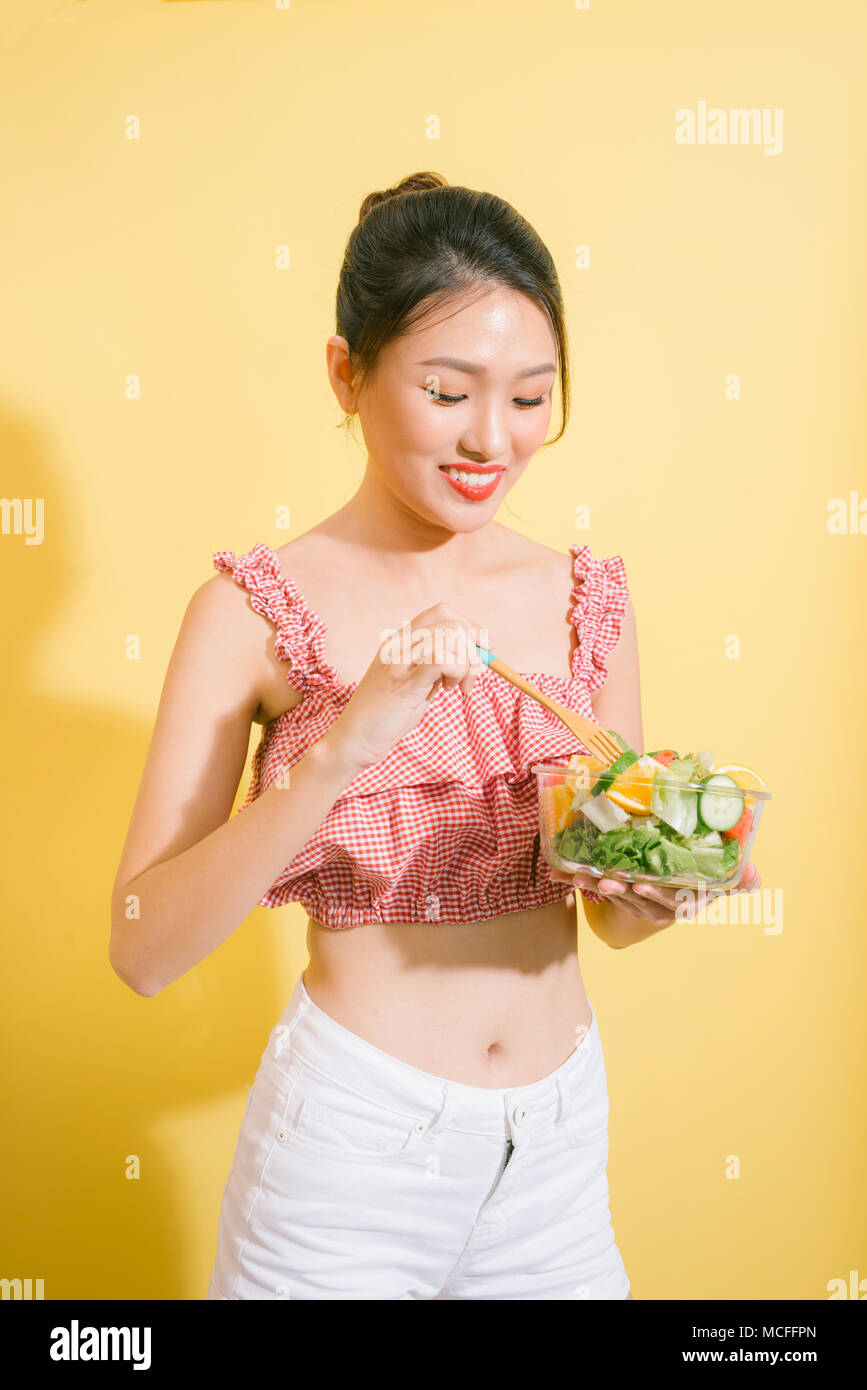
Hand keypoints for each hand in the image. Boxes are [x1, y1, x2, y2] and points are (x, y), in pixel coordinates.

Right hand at [324, 601, 486, 775]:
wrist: (354, 739)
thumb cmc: (386, 715)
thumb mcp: (415, 683)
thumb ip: (436, 667)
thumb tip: (472, 657)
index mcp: (400, 640)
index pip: (442, 612)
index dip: (469, 627)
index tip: (480, 651)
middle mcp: (398, 644)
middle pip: (449, 621)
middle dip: (472, 647)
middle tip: (470, 678)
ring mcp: (399, 661)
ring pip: (448, 637)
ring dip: (465, 663)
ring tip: (456, 687)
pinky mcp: (403, 682)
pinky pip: (441, 659)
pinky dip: (457, 672)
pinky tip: (448, 689)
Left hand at [550, 861, 761, 922]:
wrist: (671, 899)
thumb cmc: (699, 884)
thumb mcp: (722, 883)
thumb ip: (740, 880)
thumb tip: (755, 873)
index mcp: (689, 900)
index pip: (679, 901)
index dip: (663, 896)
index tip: (649, 890)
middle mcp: (663, 909)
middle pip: (643, 901)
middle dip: (626, 892)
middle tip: (612, 881)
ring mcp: (640, 906)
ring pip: (617, 896)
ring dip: (597, 886)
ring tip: (579, 876)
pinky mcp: (620, 900)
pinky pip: (598, 891)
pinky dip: (577, 882)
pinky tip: (558, 874)